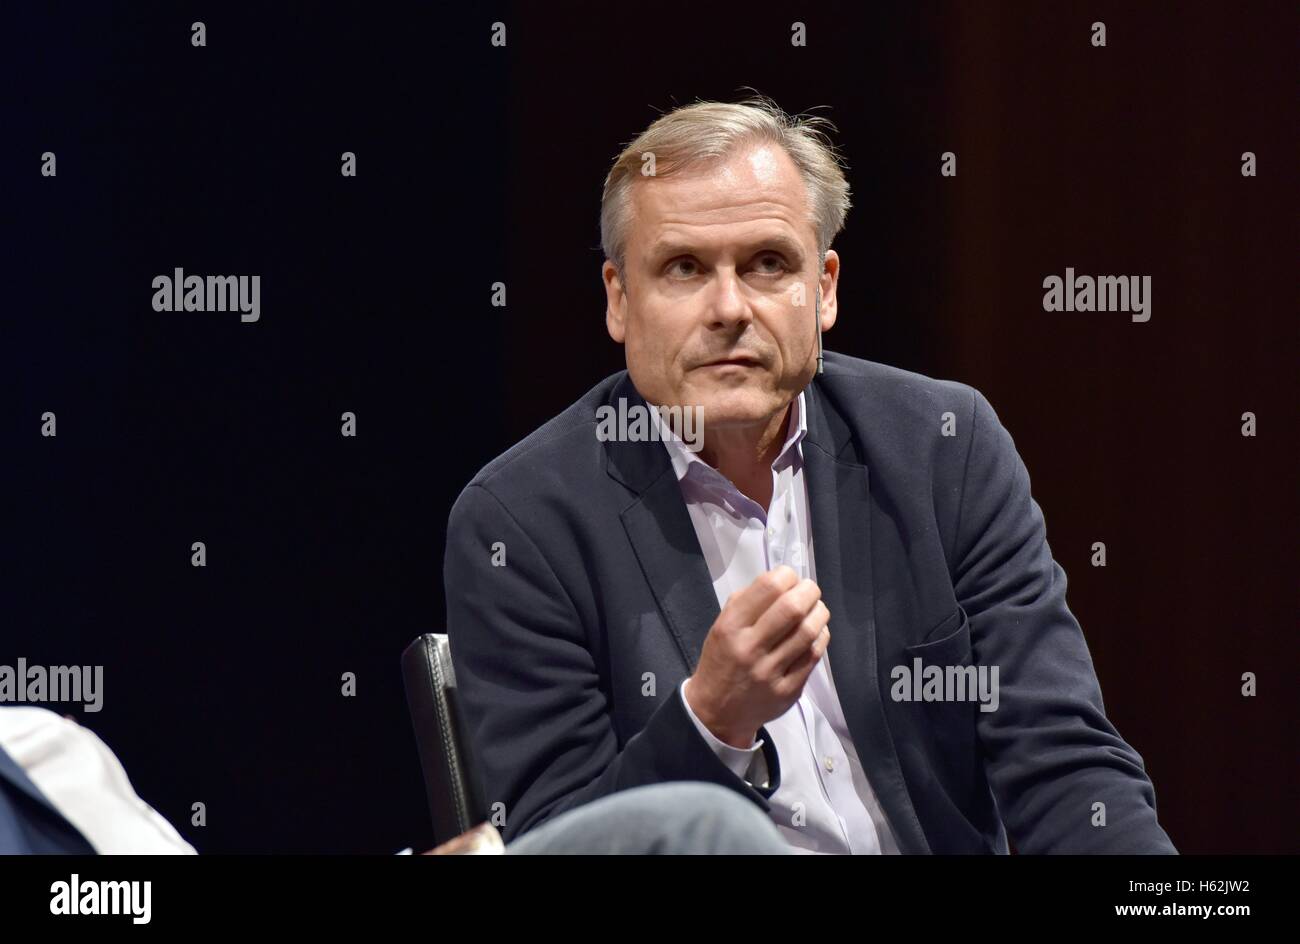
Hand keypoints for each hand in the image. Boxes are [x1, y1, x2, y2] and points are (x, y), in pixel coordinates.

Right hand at [685, 565, 829, 747]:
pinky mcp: (788, 691)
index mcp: (730, 627)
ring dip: (819, 612)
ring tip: (816, 608)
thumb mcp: (721, 626)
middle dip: (808, 591)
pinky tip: (816, 631)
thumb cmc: (721, 661)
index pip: (768, 588)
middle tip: (809, 590)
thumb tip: (783, 581)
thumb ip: (747, 602)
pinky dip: (820, 636)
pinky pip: (813, 656)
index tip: (789, 578)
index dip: (786, 575)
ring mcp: (771, 672)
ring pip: (809, 632)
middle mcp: (750, 648)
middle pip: (792, 608)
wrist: (717, 712)